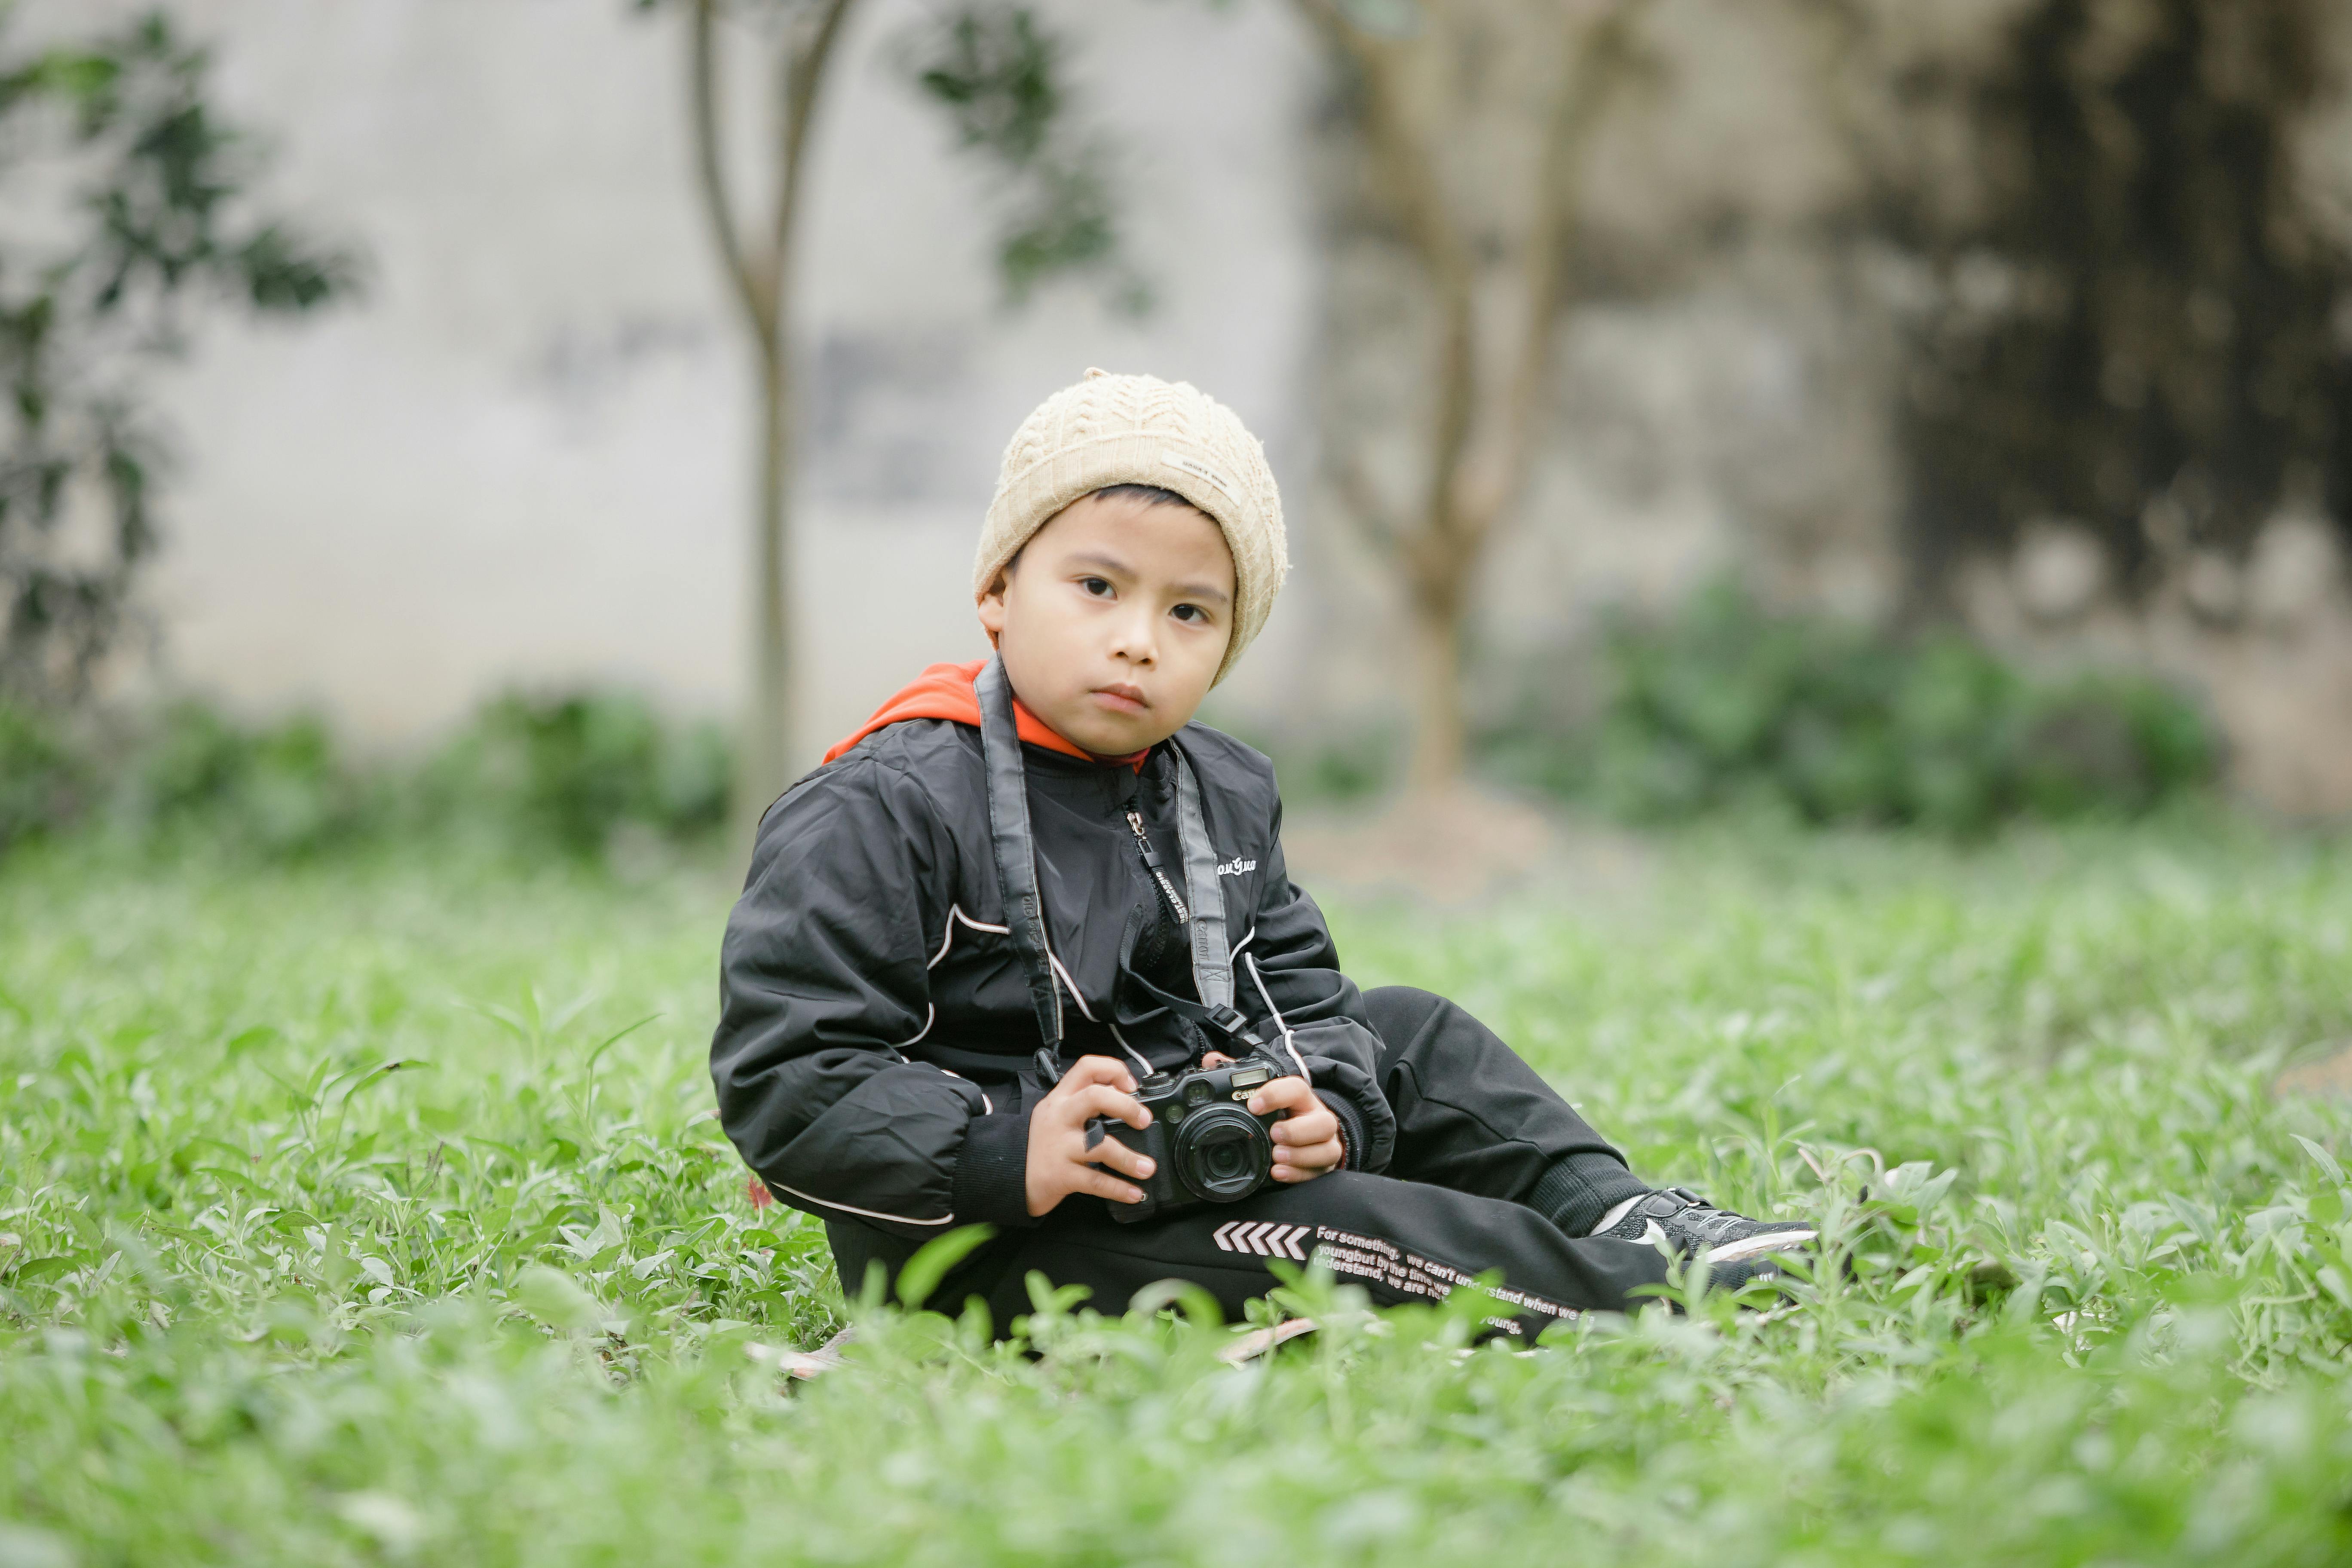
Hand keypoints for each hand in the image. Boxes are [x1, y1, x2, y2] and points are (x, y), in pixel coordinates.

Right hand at [1025, 1054, 1155, 1216]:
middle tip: (1144, 1120)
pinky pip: (1095, 1181)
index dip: (1114, 1071)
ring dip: (1129, 1158)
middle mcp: (1059, 1117)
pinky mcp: (1059, 1174)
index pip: (1086, 1068)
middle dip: (1126, 1106)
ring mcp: (1058, 1146)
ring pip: (1099, 1144)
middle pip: (1095, 1096)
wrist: (1006, 1175)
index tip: (1132, 1087)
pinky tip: (1134, 1192)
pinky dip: (1119, 1188)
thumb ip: (1084, 1105)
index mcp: (1060, 1098)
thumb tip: (1128, 1101)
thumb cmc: (1041, 1145)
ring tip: (1148, 1168)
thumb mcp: (1057, 1116)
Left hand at [1249, 1073, 1343, 1182]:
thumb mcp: (1272, 1108)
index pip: (1297, 1089)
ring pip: (1328, 1151)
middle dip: (1296, 1131)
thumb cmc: (1284, 1120)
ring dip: (1299, 1155)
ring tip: (1276, 1156)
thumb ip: (1256, 1106)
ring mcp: (1327, 1145)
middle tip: (1273, 1134)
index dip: (1275, 1096)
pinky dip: (1296, 1174)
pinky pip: (1319, 1173)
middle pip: (1325, 1123)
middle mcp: (1320, 1121)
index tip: (1254, 1106)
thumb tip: (1236, 1103)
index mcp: (1304, 1101)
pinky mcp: (1325, 1166)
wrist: (1306, 1139)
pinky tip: (1278, 1172)